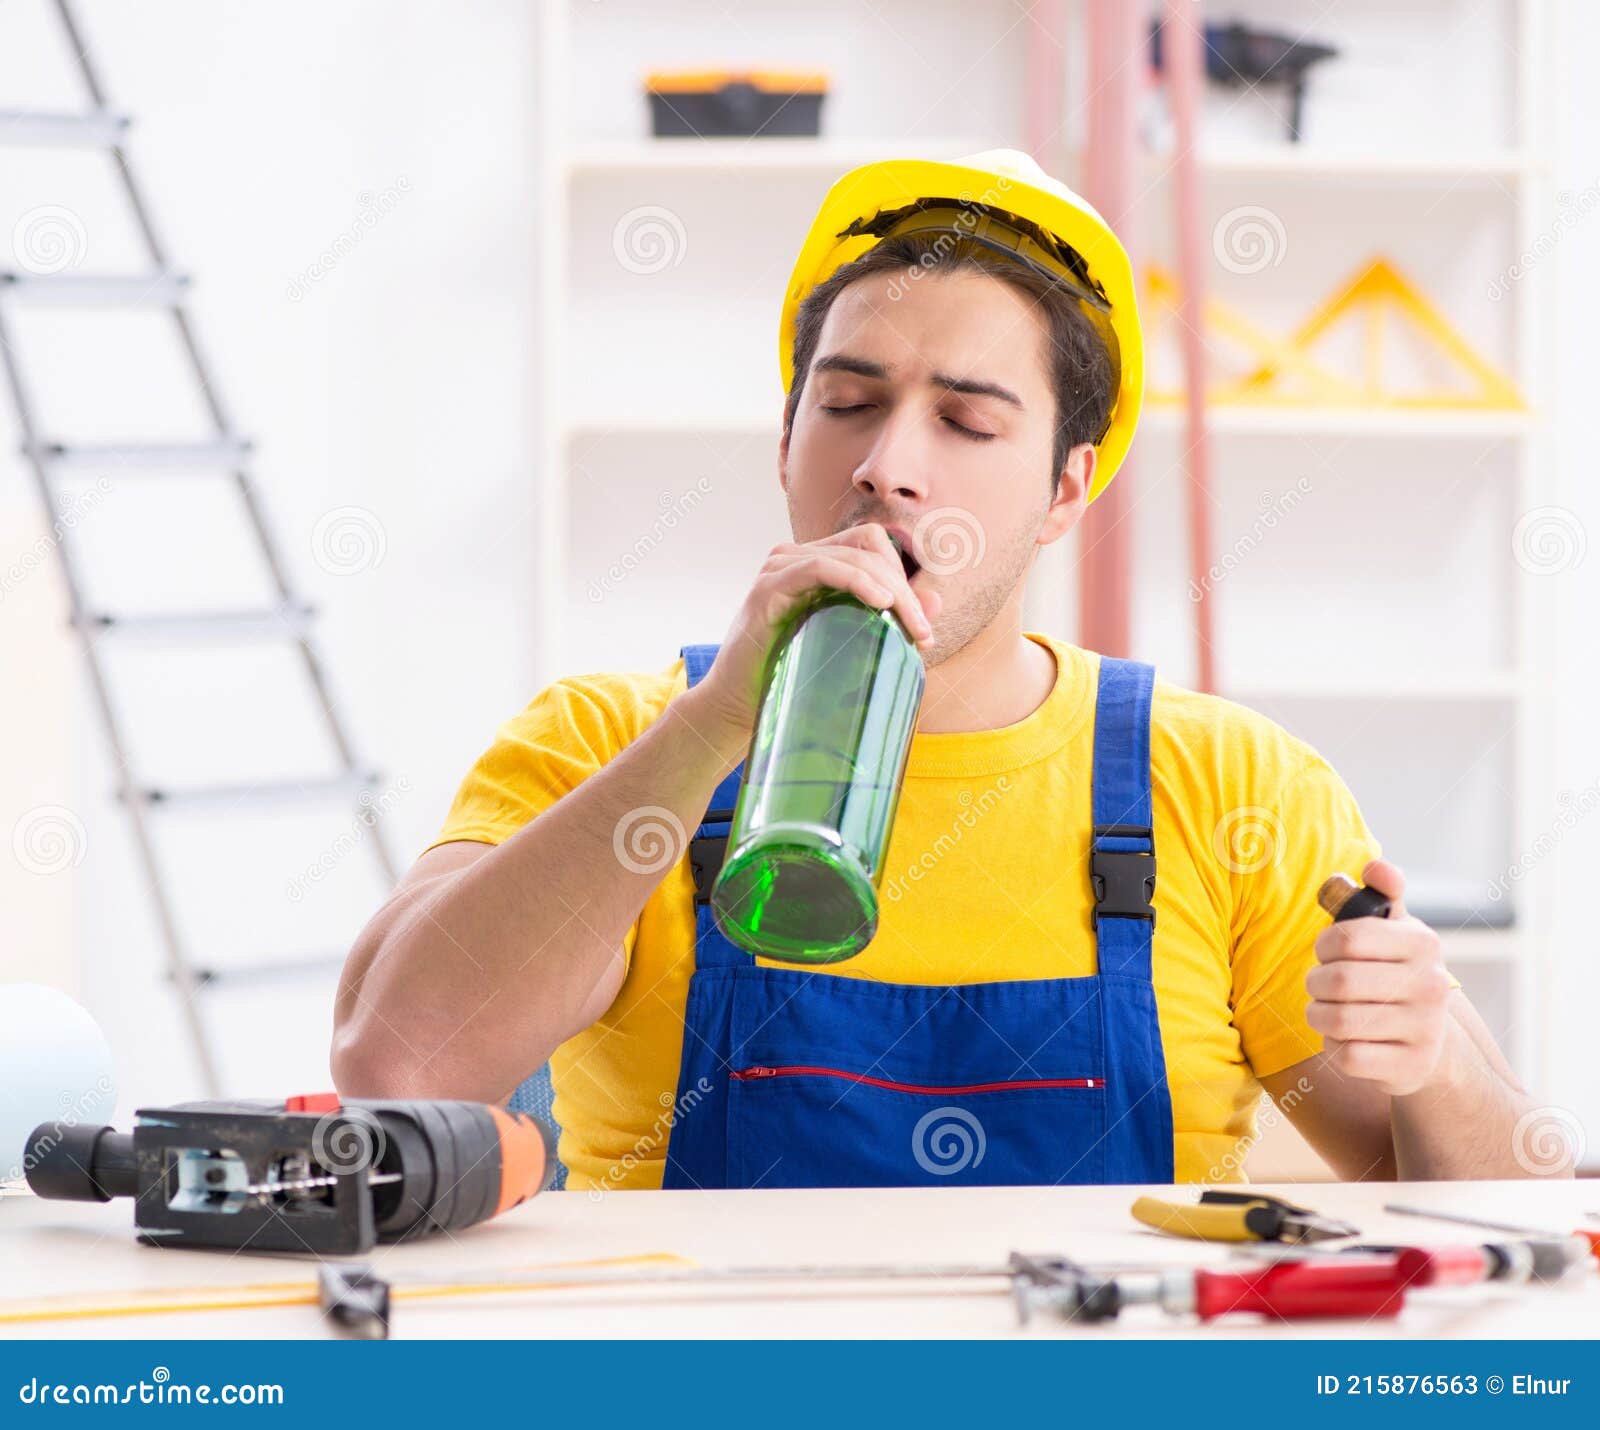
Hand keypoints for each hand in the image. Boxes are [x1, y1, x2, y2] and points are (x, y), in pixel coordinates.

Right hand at [686, 524, 940, 746]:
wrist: (738, 706)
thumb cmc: (791, 677)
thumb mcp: (849, 644)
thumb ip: (889, 618)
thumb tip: (936, 601)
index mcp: (815, 562)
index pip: (872, 546)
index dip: (905, 577)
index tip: (923, 628)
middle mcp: (796, 557)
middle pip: (869, 549)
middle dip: (905, 591)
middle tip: (923, 634)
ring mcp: (778, 567)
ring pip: (851, 557)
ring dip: (890, 590)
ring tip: (910, 627)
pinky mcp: (767, 587)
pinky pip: (819, 568)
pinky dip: (855, 580)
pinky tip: (879, 603)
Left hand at [1305, 859, 1453, 1096]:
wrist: (1430, 1043)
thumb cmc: (1394, 973)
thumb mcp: (1392, 931)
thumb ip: (1378, 895)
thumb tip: (1377, 866)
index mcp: (1424, 943)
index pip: (1348, 937)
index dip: (1324, 945)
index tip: (1327, 952)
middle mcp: (1433, 985)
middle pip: (1339, 981)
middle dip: (1316, 983)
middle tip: (1320, 985)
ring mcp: (1426, 1029)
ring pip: (1338, 1021)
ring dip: (1318, 1015)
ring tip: (1325, 1010)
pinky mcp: (1413, 1067)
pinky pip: (1347, 1056)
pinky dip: (1335, 1047)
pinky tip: (1347, 1040)